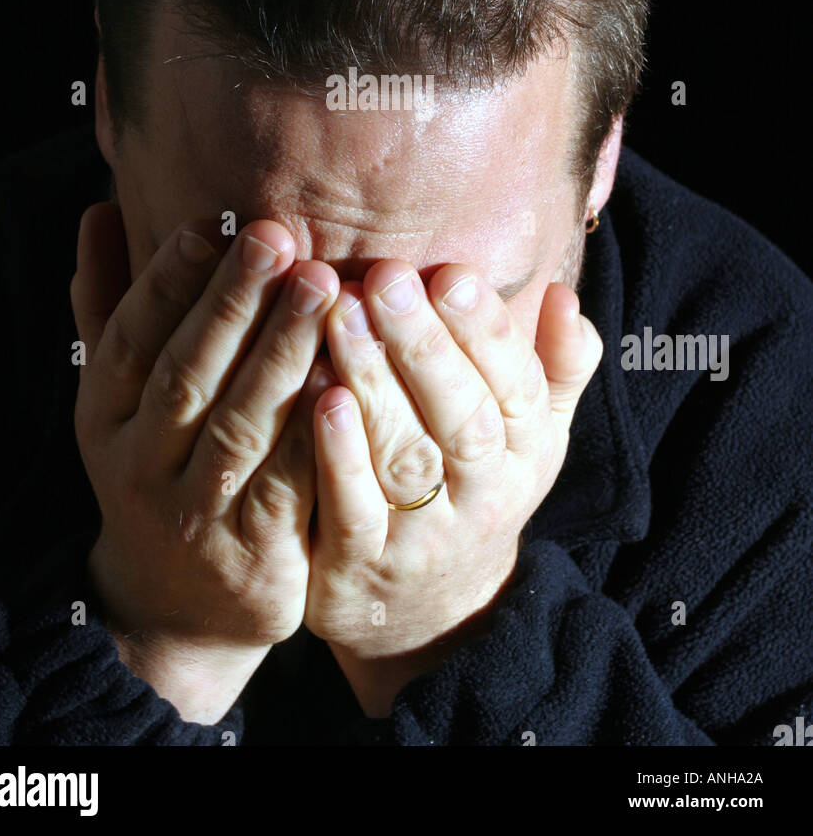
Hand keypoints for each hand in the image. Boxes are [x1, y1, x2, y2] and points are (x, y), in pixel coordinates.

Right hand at [70, 202, 338, 722]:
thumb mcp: (118, 395)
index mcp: (105, 414)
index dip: (169, 281)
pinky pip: (287, 489)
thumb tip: (99, 209)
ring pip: (239, 426)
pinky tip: (344, 383)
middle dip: (234, 303)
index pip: (131, 338)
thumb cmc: (157, 463)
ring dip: (280, 354)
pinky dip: (314, 438)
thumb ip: (110, 303)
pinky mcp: (256, 553)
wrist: (176, 605)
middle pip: (187, 375)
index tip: (213, 222)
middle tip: (279, 239)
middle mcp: (140, 462)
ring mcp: (196, 512)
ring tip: (323, 288)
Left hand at [303, 263, 601, 715]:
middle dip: (424, 343)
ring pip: (404, 455)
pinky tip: (320, 399)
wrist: (431, 614)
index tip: (450, 273)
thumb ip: (556, 367)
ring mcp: (422, 535)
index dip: (485, 330)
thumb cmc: (474, 488)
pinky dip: (338, 456)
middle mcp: (482, 494)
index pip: (516, 385)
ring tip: (342, 316)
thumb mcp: (531, 436)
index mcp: (524, 450)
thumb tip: (566, 297)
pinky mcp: (360, 567)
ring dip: (374, 383)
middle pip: (461, 416)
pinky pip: (353, 511)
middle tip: (385, 277)